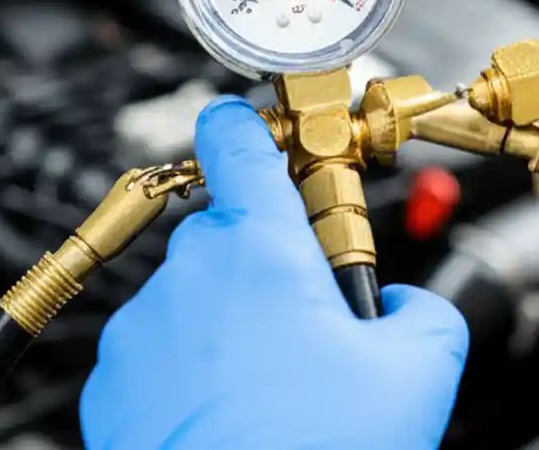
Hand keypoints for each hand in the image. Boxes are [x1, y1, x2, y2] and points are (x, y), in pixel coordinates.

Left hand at [80, 97, 467, 448]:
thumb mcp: (421, 368)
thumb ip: (425, 308)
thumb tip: (403, 309)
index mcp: (258, 247)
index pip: (236, 136)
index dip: (255, 124)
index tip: (270, 130)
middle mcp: (189, 275)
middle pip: (235, 231)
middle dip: (276, 264)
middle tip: (314, 323)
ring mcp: (141, 330)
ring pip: (200, 295)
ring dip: (237, 320)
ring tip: (277, 388)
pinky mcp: (112, 384)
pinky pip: (163, 350)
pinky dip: (196, 369)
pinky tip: (237, 414)